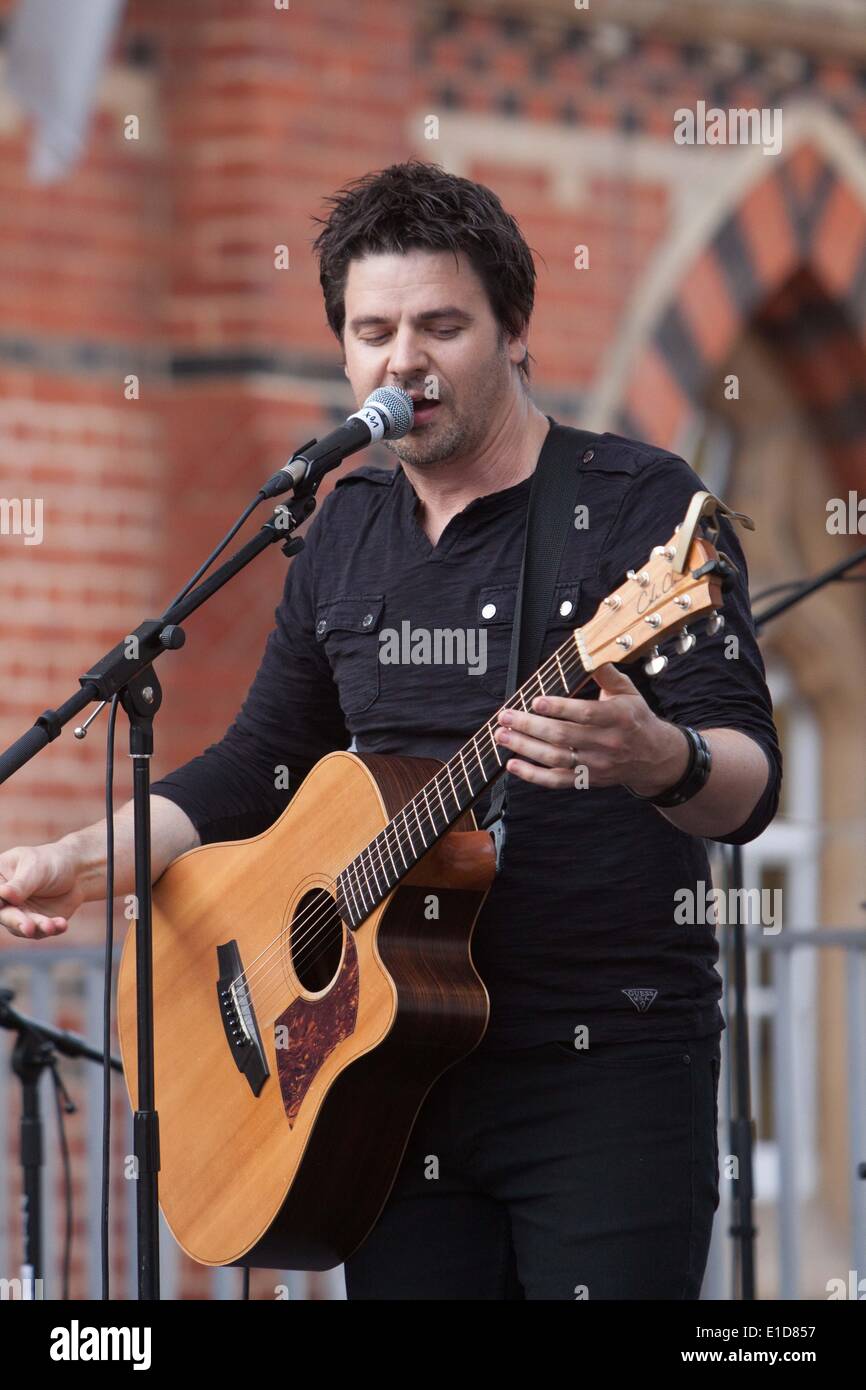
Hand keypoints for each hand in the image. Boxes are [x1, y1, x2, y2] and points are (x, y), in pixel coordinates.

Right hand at [0, 840, 85, 938]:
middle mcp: (4, 901)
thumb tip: (2, 893)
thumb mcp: (35, 868)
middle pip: (6, 915)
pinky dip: (52, 929)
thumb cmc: (49, 862)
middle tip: (29, 928)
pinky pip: (42, 931)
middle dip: (18, 922)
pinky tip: (62, 924)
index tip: (1, 905)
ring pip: (23, 928)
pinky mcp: (36, 924)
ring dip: (38, 927)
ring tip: (50, 926)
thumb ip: (20, 884)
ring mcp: (20, 914)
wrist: (75, 872)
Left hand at [493, 662, 689, 792]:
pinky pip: (556, 781)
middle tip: (506, 716)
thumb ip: (607, 673)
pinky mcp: (586, 780)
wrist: (653, 758)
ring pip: (555, 759)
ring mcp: (595, 765)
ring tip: (502, 735)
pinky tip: (513, 764)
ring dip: (525, 747)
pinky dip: (532, 775)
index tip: (536, 701)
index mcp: (618, 718)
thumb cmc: (635, 719)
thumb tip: (590, 653)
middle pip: (563, 736)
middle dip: (530, 726)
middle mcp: (607, 743)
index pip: (586, 714)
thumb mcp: (628, 692)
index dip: (560, 708)